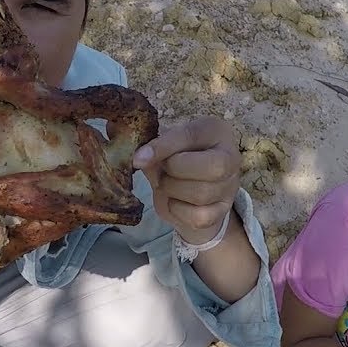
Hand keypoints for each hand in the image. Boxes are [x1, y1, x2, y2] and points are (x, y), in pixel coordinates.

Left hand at [131, 117, 240, 244]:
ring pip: (202, 193)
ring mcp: (230, 185)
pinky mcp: (223, 210)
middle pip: (210, 167)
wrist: (191, 195)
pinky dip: (179, 211)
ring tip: (167, 185)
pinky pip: (199, 216)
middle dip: (175, 172)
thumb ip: (145, 141)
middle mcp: (230, 156)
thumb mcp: (163, 147)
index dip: (162, 147)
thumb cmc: (175, 162)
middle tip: (162, 172)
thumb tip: (116, 132)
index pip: (190, 135)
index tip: (138, 159)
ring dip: (173, 191)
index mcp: (214, 130)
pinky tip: (175, 202)